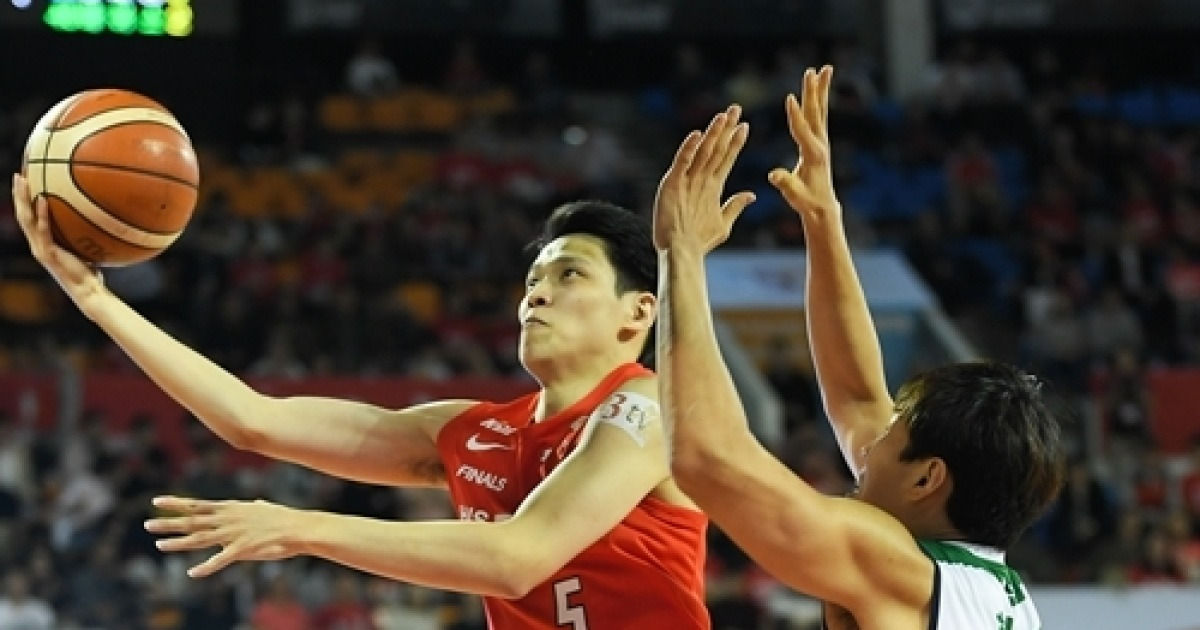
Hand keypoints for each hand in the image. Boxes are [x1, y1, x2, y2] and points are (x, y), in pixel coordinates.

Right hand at [11, 173, 107, 313]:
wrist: (89, 292)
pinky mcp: (47, 254)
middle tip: (18, 175)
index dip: (25, 201)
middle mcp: (37, 245)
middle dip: (18, 195)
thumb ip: (85, 235)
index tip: (27, 182)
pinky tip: (43, 199)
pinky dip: (42, 214)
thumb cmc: (91, 274)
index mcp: (43, 244)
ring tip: (23, 180)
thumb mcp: (86, 249)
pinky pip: (43, 230)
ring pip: (26, 220)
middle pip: (22, 215)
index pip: (30, 219)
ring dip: (23, 199)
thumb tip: (101, 217)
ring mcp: (40, 250)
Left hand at [146, 496, 300, 577]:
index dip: (176, 504)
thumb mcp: (263, 508)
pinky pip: (221, 560)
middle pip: (193, 521)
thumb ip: (252, 507)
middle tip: (148, 524)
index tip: (157, 502)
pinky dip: (206, 567)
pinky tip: (192, 573)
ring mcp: (234, 534)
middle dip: (170, 523)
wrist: (299, 528)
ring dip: (179, 543)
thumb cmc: (283, 518)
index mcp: (231, 508)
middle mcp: (228, 519)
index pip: (197, 505)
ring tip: (160, 545)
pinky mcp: (243, 548)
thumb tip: (253, 503)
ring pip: (201, 539)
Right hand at [653, 104, 755, 252]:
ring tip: (723, 116)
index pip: (726, 158)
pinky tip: (697, 135)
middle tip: (735, 108)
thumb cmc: (700, 241)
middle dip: (726, 129)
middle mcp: (700, 179)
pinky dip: (689, 149)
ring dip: (712, 134)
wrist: (682, 252)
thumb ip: (735, 206)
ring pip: (702, 152)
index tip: (745, 126)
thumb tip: (752, 195)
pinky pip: (683, 163)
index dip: (735, 142)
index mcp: (712, 186)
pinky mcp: (672, 185)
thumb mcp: (723, 223)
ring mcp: (686, 180)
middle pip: (715, 149)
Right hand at [768, 66, 841, 220]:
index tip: (789, 97)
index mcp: (813, 155)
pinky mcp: (819, 141)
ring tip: (824, 69)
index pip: (802, 131)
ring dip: (820, 89)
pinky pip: (818, 116)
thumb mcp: (794, 195)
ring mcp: (821, 141)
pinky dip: (818, 100)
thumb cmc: (806, 201)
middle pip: (815, 114)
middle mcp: (820, 144)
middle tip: (812, 72)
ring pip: (820, 110)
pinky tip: (818, 88)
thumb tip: (773, 175)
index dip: (795, 115)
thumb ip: (786, 183)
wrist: (822, 207)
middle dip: (812, 92)